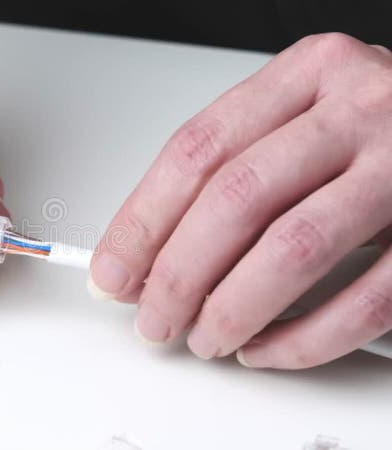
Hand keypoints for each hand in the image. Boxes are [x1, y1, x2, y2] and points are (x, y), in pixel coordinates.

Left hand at [90, 33, 391, 368]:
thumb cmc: (374, 125)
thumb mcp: (299, 117)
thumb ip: (229, 169)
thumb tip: (146, 250)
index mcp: (309, 72)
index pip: (197, 150)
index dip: (143, 221)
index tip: (113, 271)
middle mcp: (359, 110)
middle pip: (237, 199)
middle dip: (179, 274)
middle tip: (153, 317)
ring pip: (294, 249)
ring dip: (233, 308)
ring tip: (203, 338)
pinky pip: (366, 300)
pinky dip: (304, 338)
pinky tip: (265, 347)